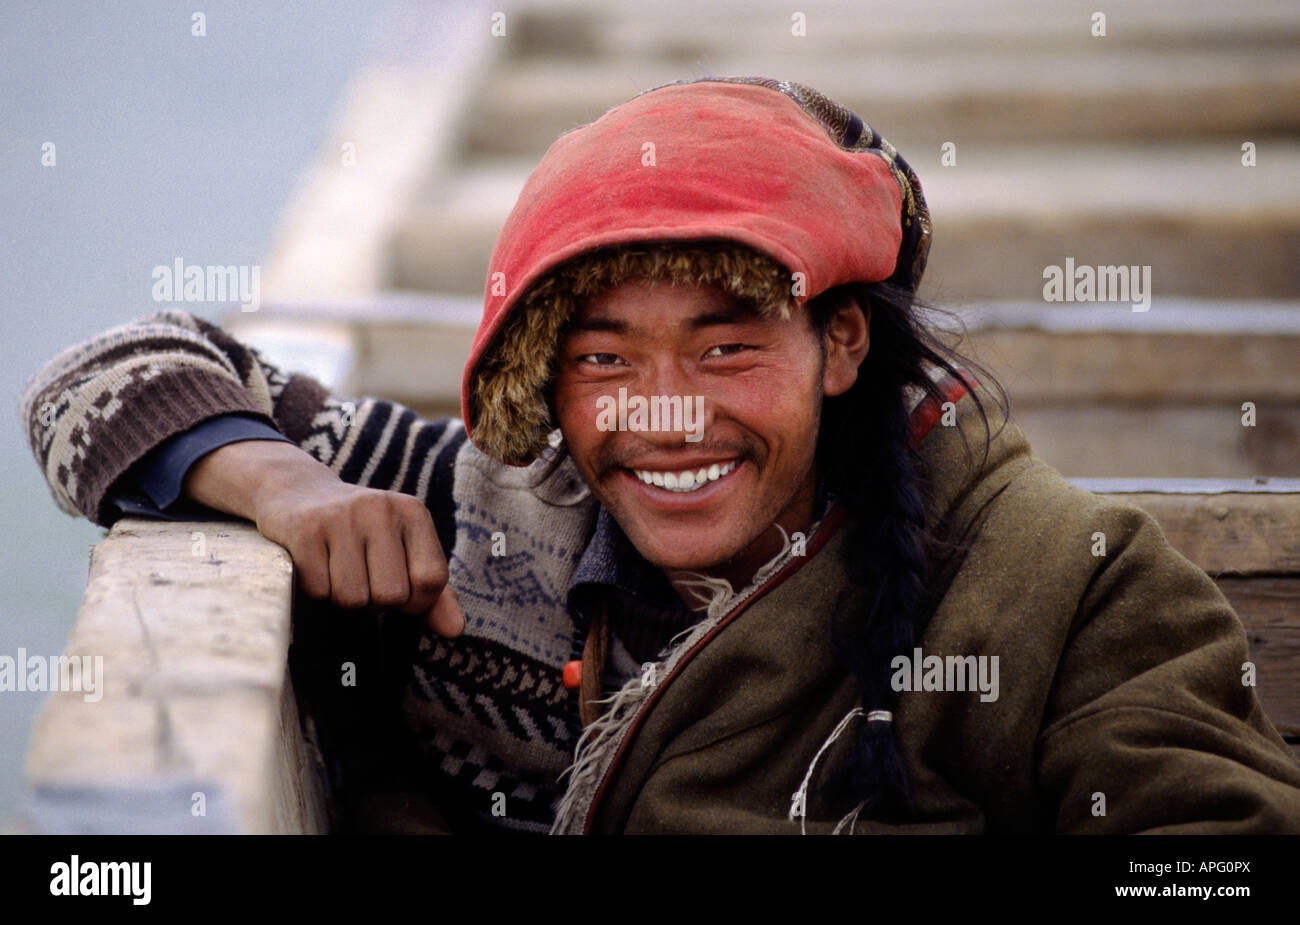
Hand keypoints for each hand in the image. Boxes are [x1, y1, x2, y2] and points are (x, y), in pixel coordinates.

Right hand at [183, 439, 465, 635]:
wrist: (298, 493)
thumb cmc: (360, 532)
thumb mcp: (403, 550)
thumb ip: (434, 592)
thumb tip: (455, 631)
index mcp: (413, 512)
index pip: (431, 579)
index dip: (416, 601)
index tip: (400, 593)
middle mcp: (381, 508)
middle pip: (392, 595)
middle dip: (375, 602)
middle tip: (362, 579)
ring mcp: (341, 516)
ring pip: (353, 598)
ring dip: (344, 598)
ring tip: (338, 572)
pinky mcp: (305, 530)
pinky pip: (319, 591)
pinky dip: (316, 591)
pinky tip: (314, 566)